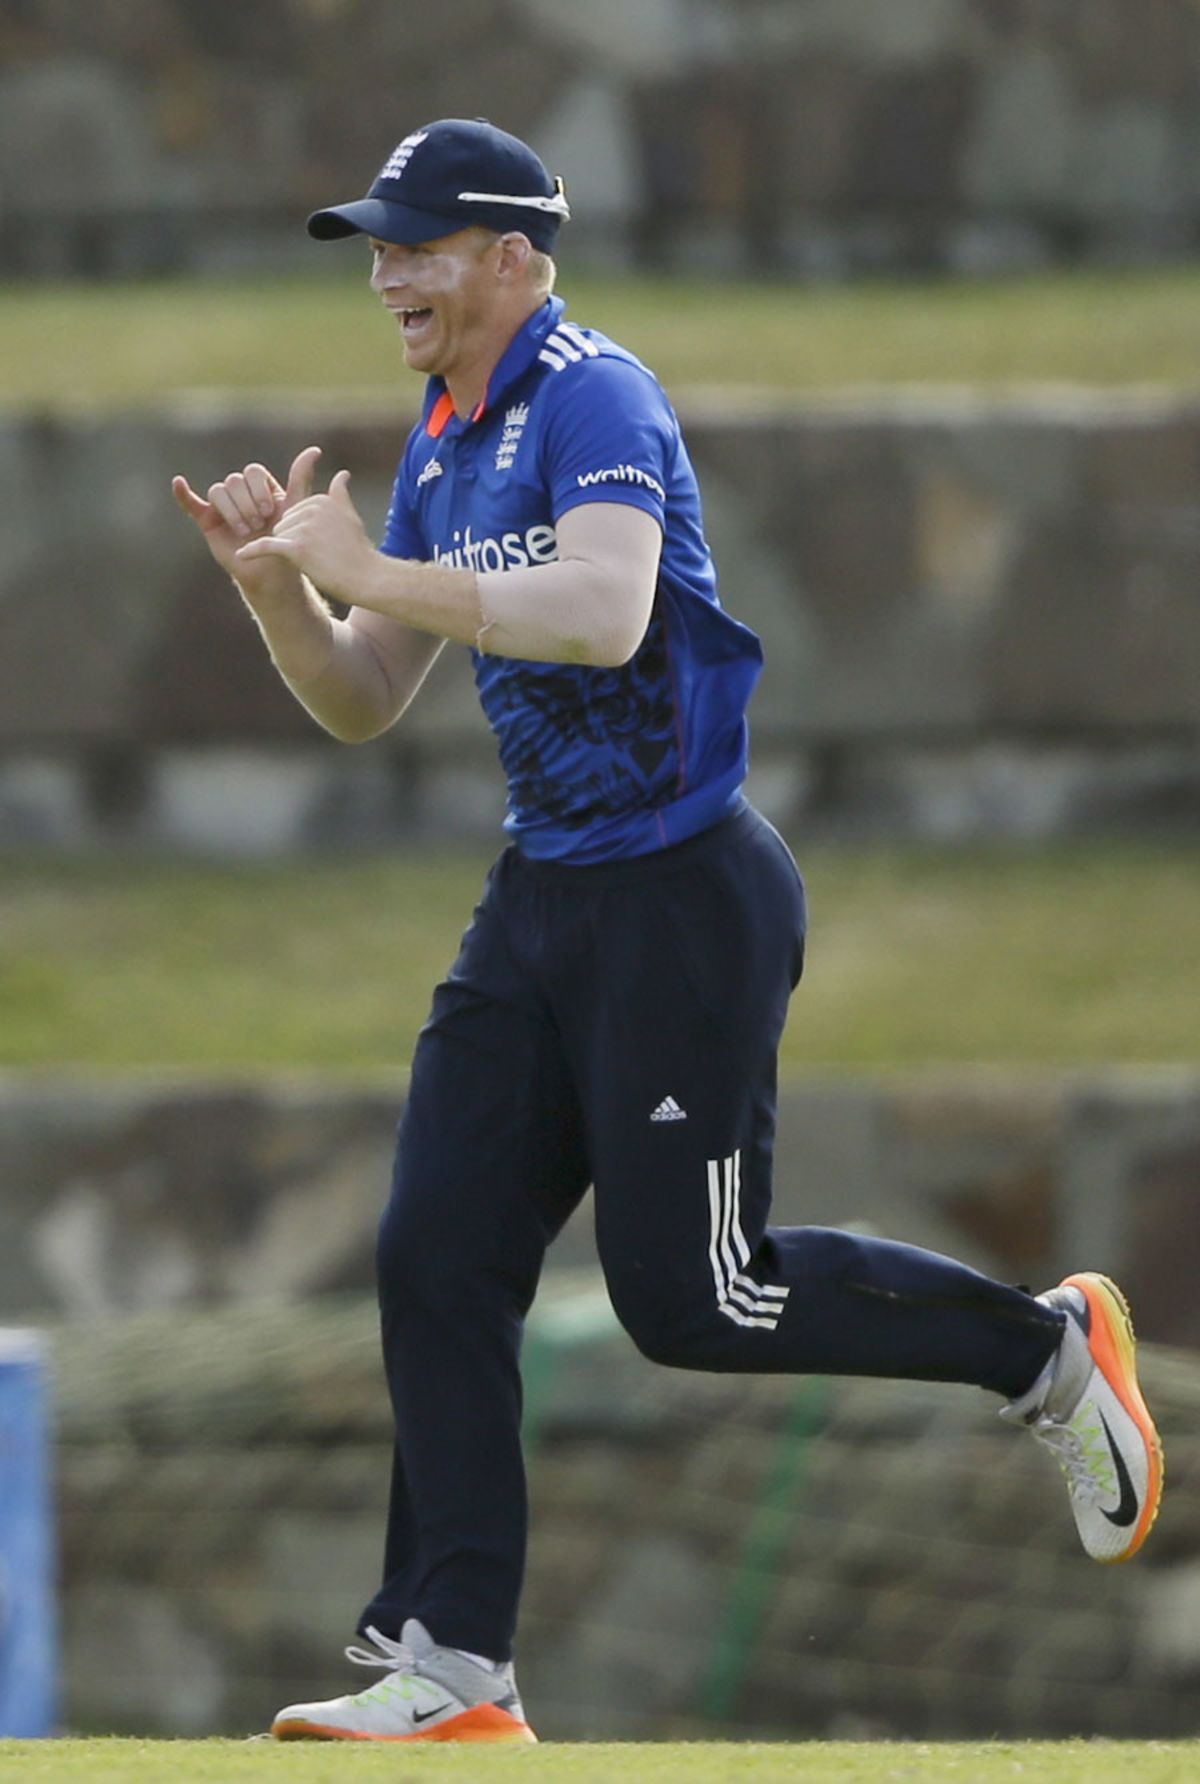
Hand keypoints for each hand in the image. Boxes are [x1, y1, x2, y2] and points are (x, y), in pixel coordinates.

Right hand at [172, 447, 322, 593]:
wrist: (272, 573)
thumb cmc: (286, 541)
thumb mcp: (296, 507)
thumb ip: (301, 478)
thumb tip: (315, 450)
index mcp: (260, 486)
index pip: (252, 472)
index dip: (258, 489)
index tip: (270, 511)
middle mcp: (240, 492)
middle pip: (234, 481)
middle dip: (247, 503)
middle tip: (258, 524)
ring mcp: (223, 506)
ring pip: (218, 491)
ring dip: (232, 510)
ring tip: (245, 530)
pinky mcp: (208, 520)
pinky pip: (191, 503)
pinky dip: (183, 494)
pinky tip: (179, 483)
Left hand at [234, 469, 377, 606]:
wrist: (368, 578)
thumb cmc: (358, 552)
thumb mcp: (350, 517)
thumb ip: (340, 494)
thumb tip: (342, 474)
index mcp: (320, 500)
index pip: (293, 514)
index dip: (301, 532)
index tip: (322, 545)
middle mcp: (312, 509)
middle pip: (282, 524)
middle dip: (292, 541)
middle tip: (319, 555)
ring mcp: (304, 528)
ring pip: (277, 537)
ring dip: (288, 553)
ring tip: (314, 562)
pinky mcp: (297, 547)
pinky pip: (267, 547)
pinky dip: (253, 552)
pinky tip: (241, 555)